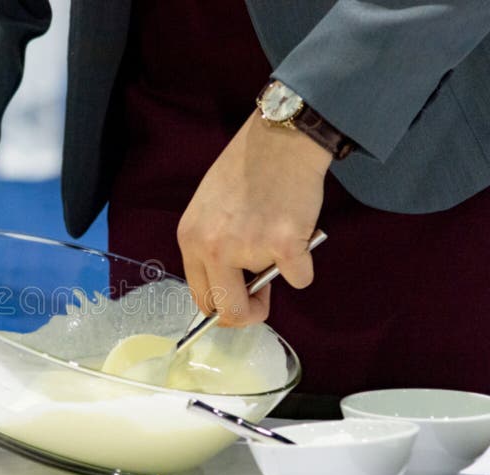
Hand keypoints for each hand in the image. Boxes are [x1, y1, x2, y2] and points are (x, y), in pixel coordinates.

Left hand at [177, 110, 331, 326]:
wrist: (280, 139)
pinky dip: (305, 263)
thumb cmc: (246, 170)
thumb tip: (230, 288)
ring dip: (277, 272)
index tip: (238, 300)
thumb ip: (213, 249)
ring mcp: (247, 248)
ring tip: (278, 234)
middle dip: (248, 314)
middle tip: (262, 300)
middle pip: (227, 312)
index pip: (200, 298)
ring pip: (266, 292)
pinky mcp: (284, 246)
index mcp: (190, 239)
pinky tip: (298, 231)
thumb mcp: (209, 211)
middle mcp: (212, 248)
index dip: (222, 307)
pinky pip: (300, 279)